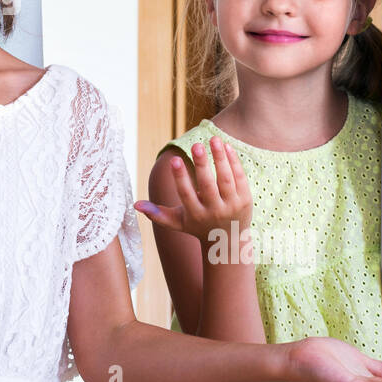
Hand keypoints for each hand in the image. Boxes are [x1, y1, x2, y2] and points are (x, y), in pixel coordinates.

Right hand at [135, 136, 251, 244]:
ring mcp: (232, 206)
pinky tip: (226, 147)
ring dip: (220, 158)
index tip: (174, 159)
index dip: (180, 177)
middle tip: (196, 145)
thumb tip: (135, 204)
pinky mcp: (245, 200)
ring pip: (226, 179)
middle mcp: (214, 211)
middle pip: (208, 185)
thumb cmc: (197, 226)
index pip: (186, 194)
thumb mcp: (177, 222)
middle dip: (202, 164)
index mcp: (195, 215)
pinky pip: (239, 178)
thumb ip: (157, 214)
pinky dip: (233, 162)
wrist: (228, 242)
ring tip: (213, 139)